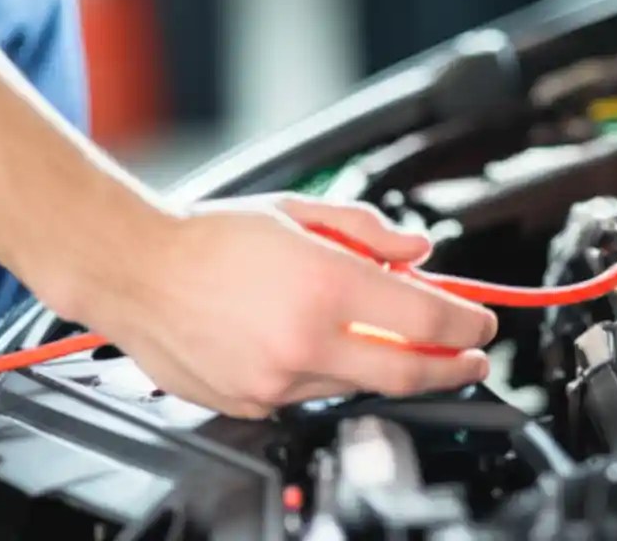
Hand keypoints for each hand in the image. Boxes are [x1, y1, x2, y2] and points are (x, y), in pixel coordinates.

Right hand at [55, 194, 497, 417]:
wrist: (133, 270)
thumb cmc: (210, 236)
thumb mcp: (300, 212)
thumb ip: (369, 229)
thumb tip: (417, 250)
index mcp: (324, 285)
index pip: (426, 317)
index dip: (467, 322)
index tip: (483, 322)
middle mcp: (304, 341)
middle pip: (407, 371)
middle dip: (454, 367)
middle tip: (473, 358)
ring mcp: (276, 381)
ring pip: (359, 385)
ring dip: (386, 366)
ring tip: (391, 338)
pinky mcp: (252, 404)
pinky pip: (313, 396)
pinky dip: (332, 374)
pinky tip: (320, 345)